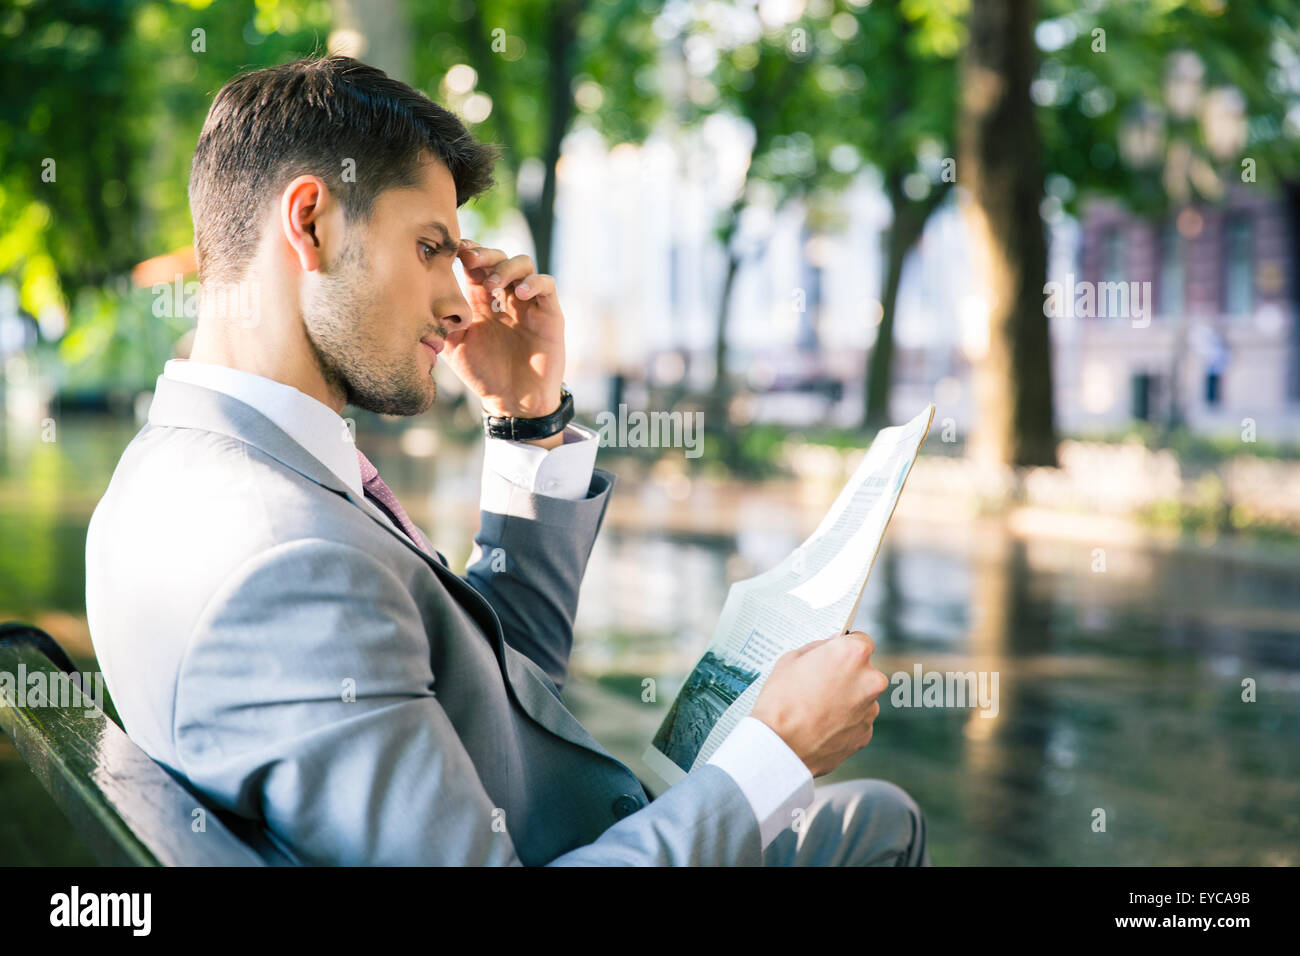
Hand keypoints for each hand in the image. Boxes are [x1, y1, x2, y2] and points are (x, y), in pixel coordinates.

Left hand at [443, 239, 564, 421]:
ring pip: (524, 264)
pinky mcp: (549, 314)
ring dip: (506, 266)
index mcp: (482, 301)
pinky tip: (519, 294)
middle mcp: (505, 297)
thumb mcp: (455, 347)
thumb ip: (442, 321)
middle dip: (484, 254)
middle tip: (469, 259)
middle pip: (499, 257)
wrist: (513, 401)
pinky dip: (534, 282)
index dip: (466, 253)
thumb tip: (425, 296)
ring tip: (493, 283)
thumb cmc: (484, 375)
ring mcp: (528, 303)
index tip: (452, 251)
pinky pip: (547, 285)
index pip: (475, 266)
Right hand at [750, 631, 888, 777]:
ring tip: (817, 710)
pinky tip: (821, 726)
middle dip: (847, 676)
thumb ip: (818, 649)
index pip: (863, 641)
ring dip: (847, 700)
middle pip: (865, 672)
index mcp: (853, 655)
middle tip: (821, 684)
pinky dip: (845, 722)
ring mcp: (870, 710)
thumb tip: (830, 645)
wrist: (779, 747)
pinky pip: (858, 721)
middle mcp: (869, 680)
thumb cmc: (780, 701)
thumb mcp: (790, 660)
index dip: (847, 647)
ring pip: (862, 698)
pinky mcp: (866, 734)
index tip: (837, 655)